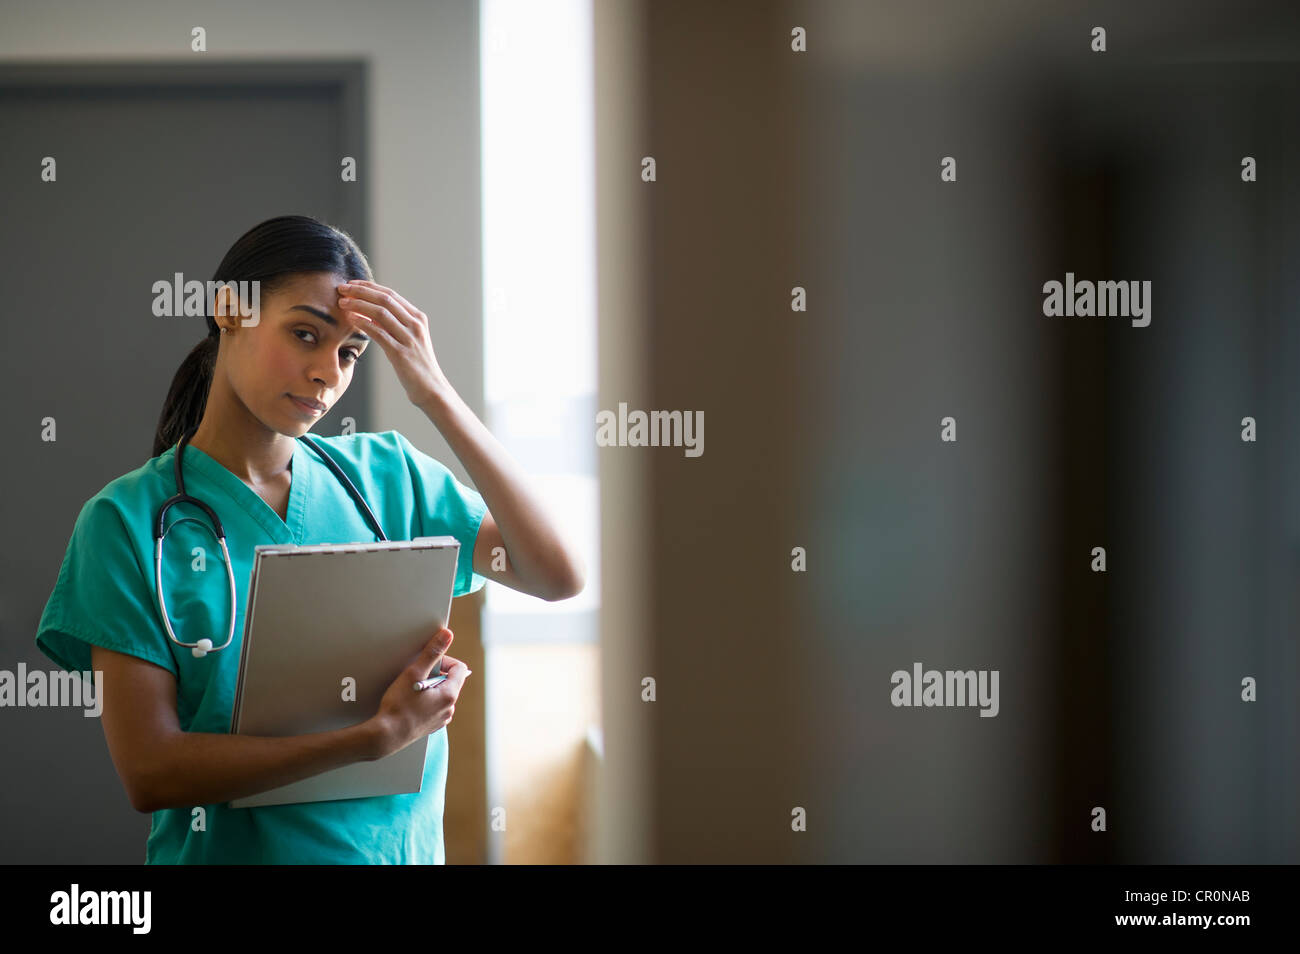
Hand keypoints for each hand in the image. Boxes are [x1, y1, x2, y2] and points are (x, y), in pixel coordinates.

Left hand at [336, 279, 450, 407]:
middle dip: (361, 291)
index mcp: (417, 318)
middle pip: (385, 299)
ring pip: (381, 313)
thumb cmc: (416, 365)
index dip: (369, 287)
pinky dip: (363, 323)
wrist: (431, 388)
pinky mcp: (401, 353)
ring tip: (342, 303)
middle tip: (342, 289)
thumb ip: (392, 325)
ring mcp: (409, 338)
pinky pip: (379, 333)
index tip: (351, 285)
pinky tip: (351, 320)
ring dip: (358, 305)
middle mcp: (415, 324)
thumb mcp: (408, 340)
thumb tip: (369, 313)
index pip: (390, 294)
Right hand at [370, 628, 472, 758]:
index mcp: (449, 695)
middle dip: (435, 674)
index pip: (459, 668)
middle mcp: (449, 708)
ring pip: (440, 694)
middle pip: (450, 681)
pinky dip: (424, 701)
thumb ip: (432, 653)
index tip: (428, 662)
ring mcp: (441, 719)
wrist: (385, 737)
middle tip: (415, 676)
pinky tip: (408, 703)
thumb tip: (447, 635)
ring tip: (410, 690)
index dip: (445, 660)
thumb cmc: (398, 707)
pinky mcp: (431, 726)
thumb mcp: (414, 673)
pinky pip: (433, 707)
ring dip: (429, 688)